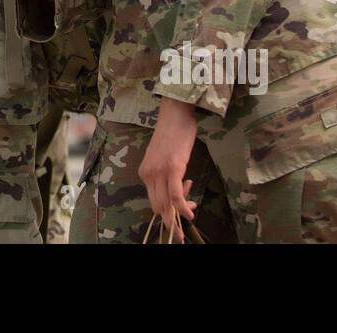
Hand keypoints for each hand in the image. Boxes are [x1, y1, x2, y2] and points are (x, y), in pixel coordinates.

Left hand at [139, 98, 198, 241]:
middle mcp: (148, 174)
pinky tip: (190, 213)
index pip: (155, 201)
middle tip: (186, 223)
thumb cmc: (174, 134)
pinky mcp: (172, 167)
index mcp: (145, 172)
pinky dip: (182, 207)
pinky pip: (175, 195)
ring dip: (178, 216)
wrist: (175, 114)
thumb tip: (182, 190)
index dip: (168, 211)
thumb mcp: (166, 158)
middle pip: (158, 206)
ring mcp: (159, 171)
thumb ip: (169, 175)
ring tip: (191, 213)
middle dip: (172, 220)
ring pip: (166, 204)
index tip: (183, 212)